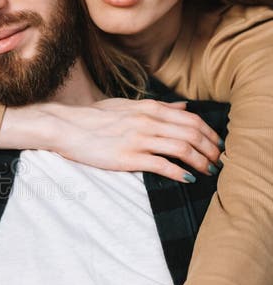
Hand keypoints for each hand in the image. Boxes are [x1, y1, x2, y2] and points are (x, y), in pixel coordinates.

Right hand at [0, 97, 222, 181]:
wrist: (66, 127)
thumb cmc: (95, 118)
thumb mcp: (128, 105)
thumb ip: (159, 106)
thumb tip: (185, 107)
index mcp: (149, 107)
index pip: (191, 119)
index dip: (210, 133)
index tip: (218, 145)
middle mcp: (148, 121)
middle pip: (192, 134)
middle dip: (211, 149)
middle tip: (219, 162)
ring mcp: (139, 138)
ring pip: (182, 148)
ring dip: (201, 161)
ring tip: (209, 171)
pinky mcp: (129, 156)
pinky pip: (163, 164)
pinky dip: (180, 172)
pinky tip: (188, 179)